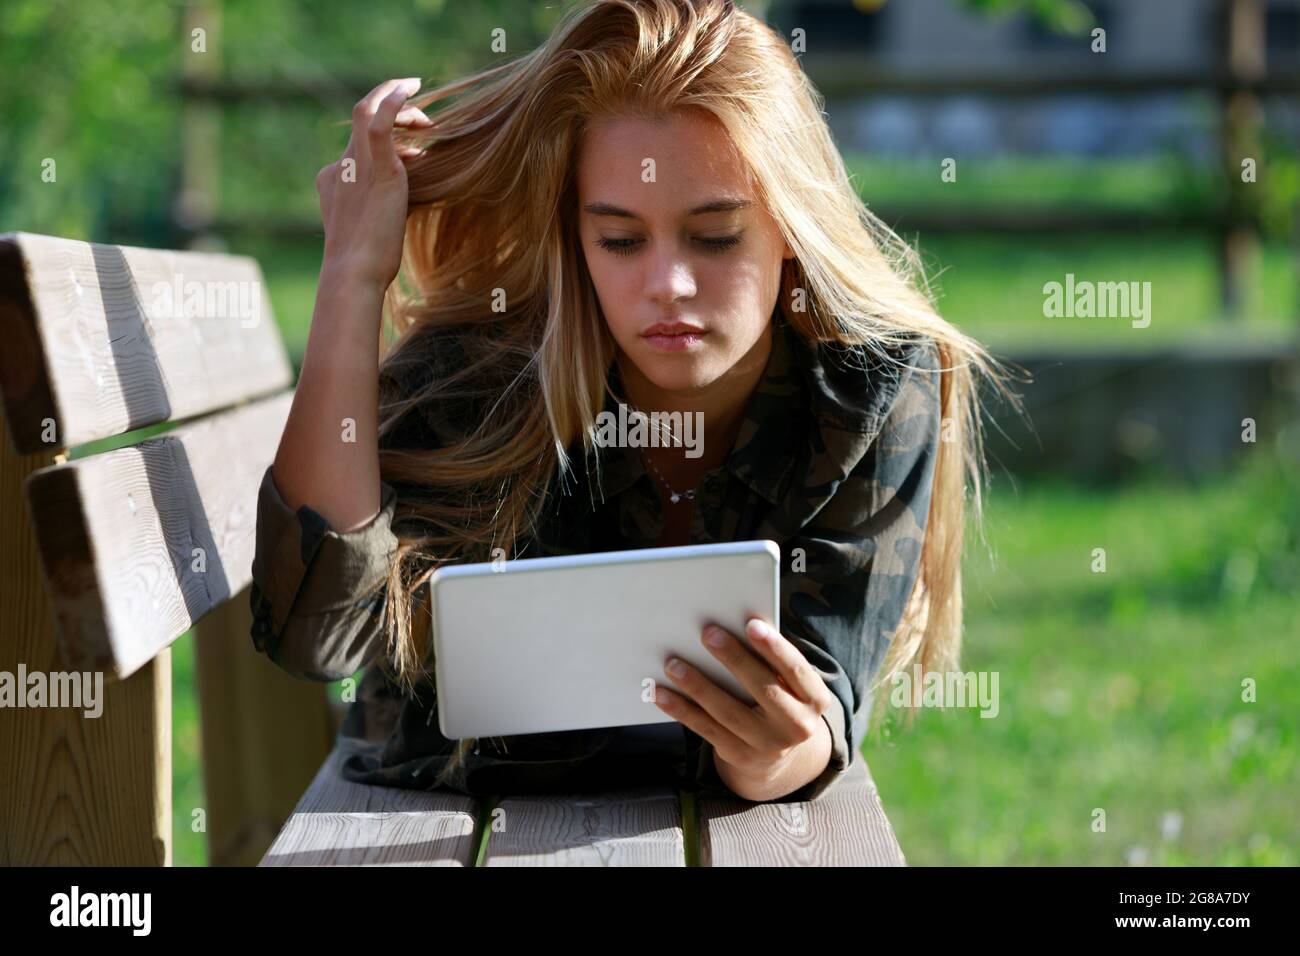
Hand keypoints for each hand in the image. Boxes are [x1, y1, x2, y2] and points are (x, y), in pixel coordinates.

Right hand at [315, 76, 433, 288]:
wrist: (354, 275)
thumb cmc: (365, 267)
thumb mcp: (370, 231)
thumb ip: (382, 209)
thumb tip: (403, 204)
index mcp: (332, 180)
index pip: (357, 147)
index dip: (385, 141)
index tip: (410, 148)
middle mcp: (339, 167)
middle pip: (361, 121)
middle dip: (392, 113)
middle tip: (422, 121)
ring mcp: (354, 166)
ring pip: (368, 111)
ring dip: (398, 105)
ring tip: (424, 113)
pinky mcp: (378, 170)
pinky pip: (380, 121)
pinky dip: (395, 99)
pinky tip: (412, 87)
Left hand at [654, 617, 836, 801]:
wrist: (778, 754)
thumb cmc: (780, 697)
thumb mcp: (788, 683)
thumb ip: (770, 660)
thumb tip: (735, 624)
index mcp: (814, 699)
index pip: (796, 669)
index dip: (774, 647)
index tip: (751, 624)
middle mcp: (798, 726)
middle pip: (763, 689)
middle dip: (734, 659)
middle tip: (707, 633)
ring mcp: (768, 745)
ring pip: (728, 712)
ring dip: (698, 686)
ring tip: (673, 664)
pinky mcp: (740, 756)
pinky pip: (706, 730)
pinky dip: (682, 710)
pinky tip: (662, 693)